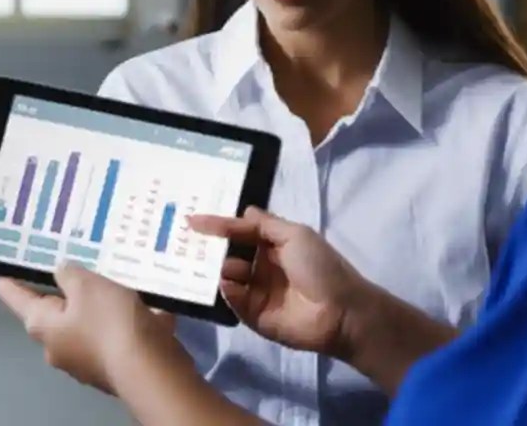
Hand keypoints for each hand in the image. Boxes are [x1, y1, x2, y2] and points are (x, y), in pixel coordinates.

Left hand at [0, 265, 183, 395]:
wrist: (149, 367)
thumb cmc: (109, 321)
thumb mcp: (86, 285)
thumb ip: (68, 273)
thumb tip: (61, 274)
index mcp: (42, 326)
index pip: (16, 298)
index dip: (10, 281)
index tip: (2, 272)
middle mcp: (57, 347)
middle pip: (54, 312)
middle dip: (65, 291)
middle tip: (75, 264)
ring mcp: (83, 361)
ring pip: (86, 323)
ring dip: (98, 306)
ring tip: (117, 281)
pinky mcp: (110, 366)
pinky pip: (112, 335)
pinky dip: (123, 320)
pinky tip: (144, 307)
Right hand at [189, 207, 371, 358]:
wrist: (340, 312)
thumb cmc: (320, 266)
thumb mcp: (295, 235)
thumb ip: (266, 225)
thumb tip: (243, 210)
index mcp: (274, 245)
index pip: (241, 232)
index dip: (220, 225)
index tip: (193, 220)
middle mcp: (262, 267)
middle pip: (229, 254)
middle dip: (211, 248)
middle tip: (186, 242)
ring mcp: (257, 292)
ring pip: (227, 277)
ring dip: (220, 268)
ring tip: (212, 264)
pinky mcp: (254, 316)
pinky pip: (234, 300)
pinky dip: (228, 291)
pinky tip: (227, 283)